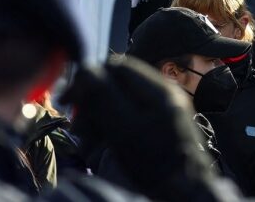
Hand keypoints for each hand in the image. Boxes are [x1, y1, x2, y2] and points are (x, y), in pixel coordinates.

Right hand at [64, 57, 213, 196]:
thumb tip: (86, 68)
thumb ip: (105, 97)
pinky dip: (113, 124)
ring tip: (87, 138)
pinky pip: (132, 114)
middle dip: (94, 101)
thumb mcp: (123, 129)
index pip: (118, 66)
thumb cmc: (154, 162)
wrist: (184, 192)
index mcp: (159, 89)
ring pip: (123, 100)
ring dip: (101, 115)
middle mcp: (165, 93)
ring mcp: (165, 109)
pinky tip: (101, 141)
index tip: (69, 99)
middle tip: (79, 126)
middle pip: (119, 83)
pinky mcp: (161, 125)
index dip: (91, 78)